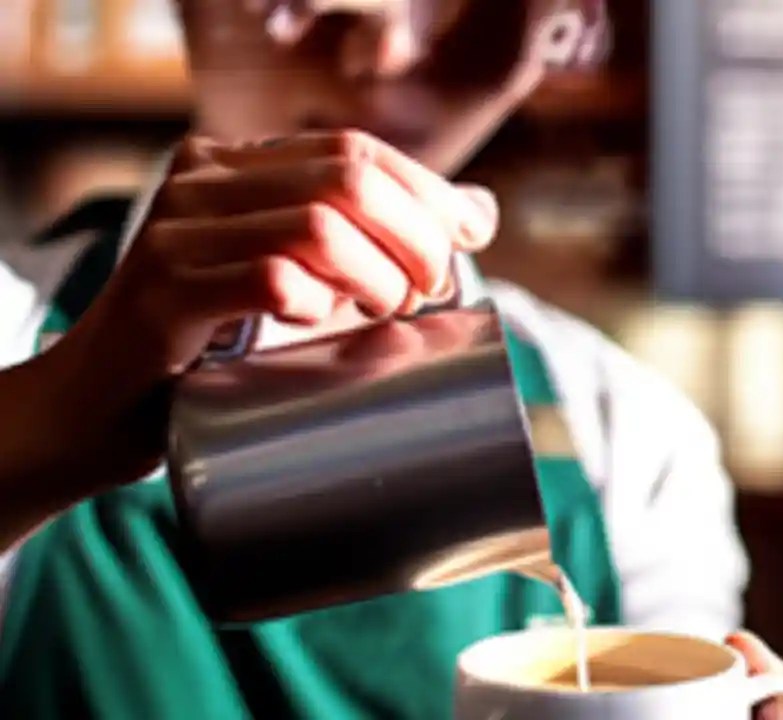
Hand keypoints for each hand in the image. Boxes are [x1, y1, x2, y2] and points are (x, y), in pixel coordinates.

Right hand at [35, 129, 497, 491]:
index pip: (353, 149)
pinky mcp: (165, 292)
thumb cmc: (215, 346)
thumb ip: (378, 244)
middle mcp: (201, 181)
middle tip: (431, 289)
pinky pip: (269, 277)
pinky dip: (316, 302)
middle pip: (347, 176)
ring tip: (389, 310)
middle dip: (416, 234)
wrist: (100, 410)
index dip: (426, 190)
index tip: (470, 237)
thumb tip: (480, 214)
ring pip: (318, 223)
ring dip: (378, 272)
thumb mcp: (304, 281)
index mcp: (234, 165)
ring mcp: (177, 232)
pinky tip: (318, 324)